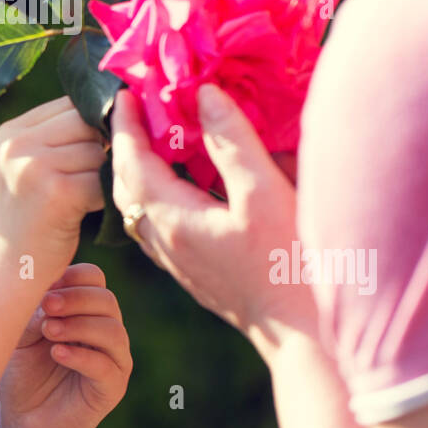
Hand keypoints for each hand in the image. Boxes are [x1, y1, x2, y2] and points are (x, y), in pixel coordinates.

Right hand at [0, 96, 105, 283]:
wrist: (0, 274)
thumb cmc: (23, 222)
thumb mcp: (23, 169)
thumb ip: (53, 139)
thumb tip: (110, 112)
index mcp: (9, 132)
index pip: (68, 105)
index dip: (90, 125)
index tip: (94, 150)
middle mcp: (18, 143)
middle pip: (86, 123)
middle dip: (99, 148)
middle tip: (90, 179)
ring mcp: (35, 166)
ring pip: (98, 152)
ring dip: (102, 175)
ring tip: (84, 200)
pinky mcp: (58, 192)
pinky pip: (101, 181)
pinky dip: (103, 199)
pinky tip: (87, 214)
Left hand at [0, 263, 131, 427]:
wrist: (24, 418)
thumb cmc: (24, 370)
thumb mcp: (21, 332)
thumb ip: (34, 310)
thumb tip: (46, 289)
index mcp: (87, 310)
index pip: (94, 278)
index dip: (72, 276)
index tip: (44, 286)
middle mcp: (107, 330)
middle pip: (106, 299)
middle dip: (74, 298)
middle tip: (46, 305)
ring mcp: (114, 359)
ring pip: (112, 330)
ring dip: (78, 325)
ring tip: (48, 331)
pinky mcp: (112, 388)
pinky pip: (106, 366)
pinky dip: (80, 356)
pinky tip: (56, 353)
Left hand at [110, 84, 316, 356]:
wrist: (302, 334)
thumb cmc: (288, 264)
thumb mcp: (264, 192)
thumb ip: (232, 141)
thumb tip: (204, 95)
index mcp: (174, 219)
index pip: (131, 162)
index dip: (125, 125)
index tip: (125, 93)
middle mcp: (166, 241)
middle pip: (126, 186)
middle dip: (125, 146)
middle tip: (136, 112)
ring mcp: (177, 261)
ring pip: (140, 208)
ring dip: (138, 172)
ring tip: (154, 141)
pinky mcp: (193, 271)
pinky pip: (158, 224)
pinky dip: (157, 196)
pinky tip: (180, 185)